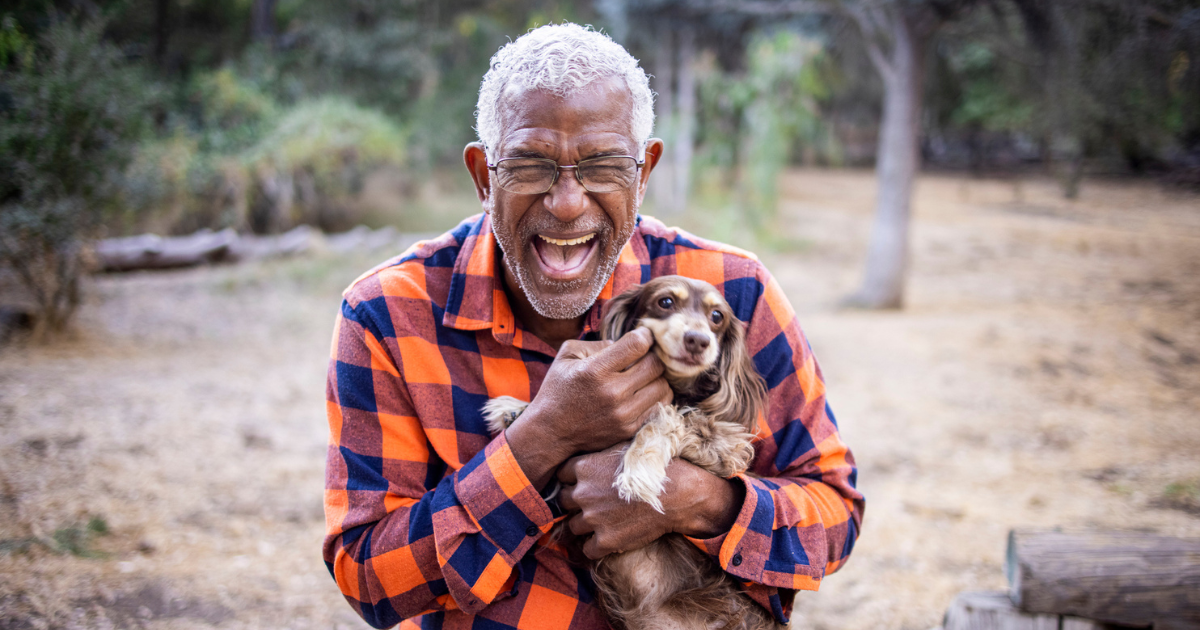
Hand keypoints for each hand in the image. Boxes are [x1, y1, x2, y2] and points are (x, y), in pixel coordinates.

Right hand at [506, 328, 671, 487]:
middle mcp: (612, 392)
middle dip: (653, 355)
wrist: (550, 432)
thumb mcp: (567, 356)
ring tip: (644, 375)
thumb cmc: (558, 389)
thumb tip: (625, 343)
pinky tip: (643, 392)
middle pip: (655, 365)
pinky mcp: (629, 429)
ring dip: (657, 377)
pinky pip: (660, 406)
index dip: (645, 335)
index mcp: (595, 370)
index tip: (643, 335)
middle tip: (644, 356)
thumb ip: (597, 344)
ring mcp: (623, 414)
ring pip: (663, 386)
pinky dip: (656, 396)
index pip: (637, 344)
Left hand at [557, 445, 745, 558]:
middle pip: (564, 501)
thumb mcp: (625, 446)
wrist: (679, 493)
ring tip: (603, 521)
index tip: (582, 483)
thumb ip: (601, 450)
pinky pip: (587, 550)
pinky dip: (595, 547)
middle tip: (594, 503)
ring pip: (573, 526)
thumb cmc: (655, 465)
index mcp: (584, 467)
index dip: (572, 480)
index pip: (561, 475)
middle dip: (575, 503)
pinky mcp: (605, 540)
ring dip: (585, 526)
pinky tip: (608, 539)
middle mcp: (582, 492)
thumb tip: (592, 440)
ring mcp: (593, 518)